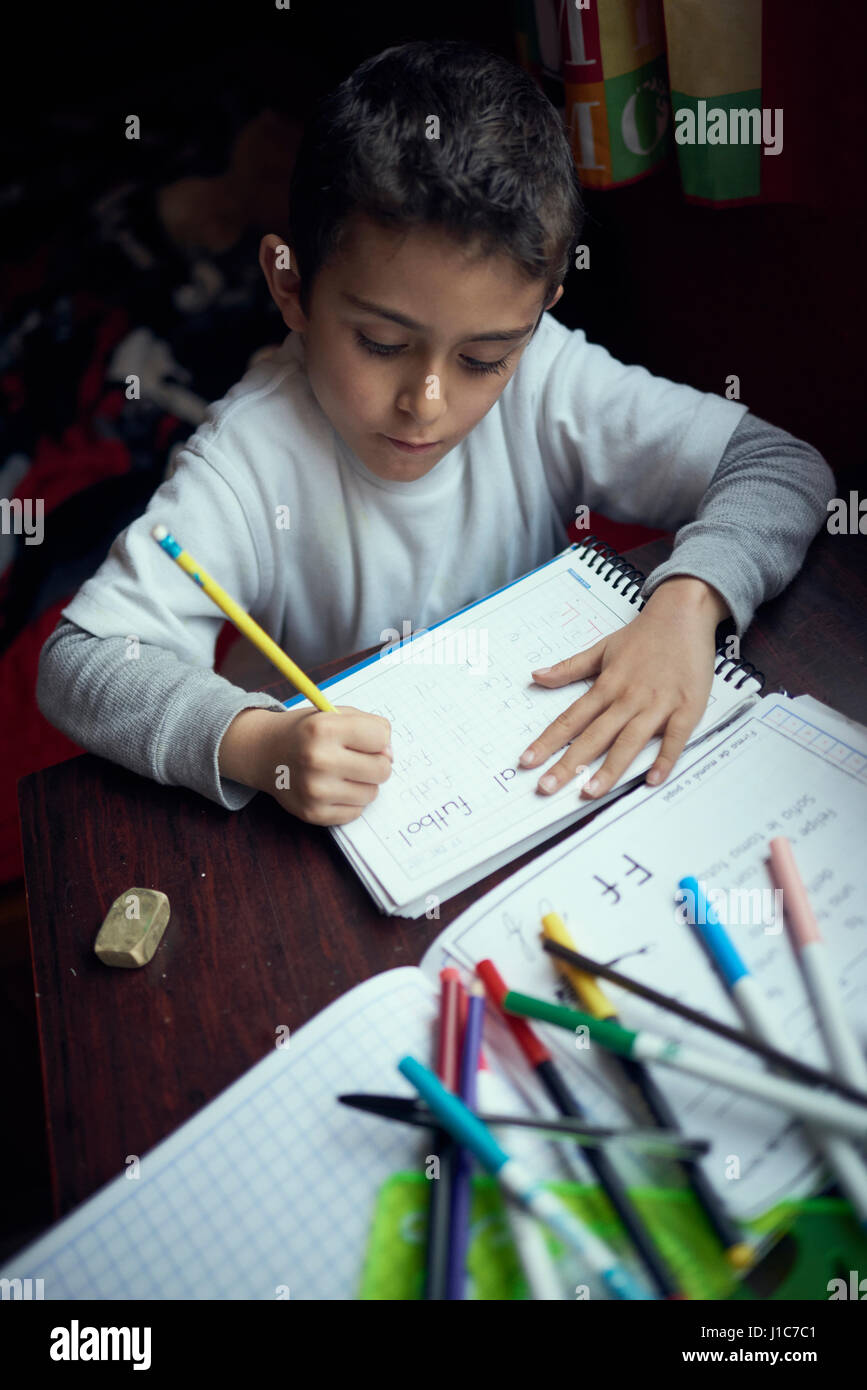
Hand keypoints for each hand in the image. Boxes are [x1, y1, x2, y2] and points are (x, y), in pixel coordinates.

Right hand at [220, 704, 392, 824]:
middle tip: (357, 758)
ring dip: (363, 783)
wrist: (265, 753)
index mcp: (324, 729)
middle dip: (375, 762)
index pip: (381, 737)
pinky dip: (350, 801)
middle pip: (382, 769)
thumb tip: (390, 756)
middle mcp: (318, 760)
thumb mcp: (333, 714)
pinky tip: (333, 788)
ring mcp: (315, 791)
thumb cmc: (307, 732)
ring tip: (342, 773)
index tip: (365, 739)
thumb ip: (369, 726)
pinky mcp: (314, 813)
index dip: (378, 738)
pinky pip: (356, 811)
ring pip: (372, 793)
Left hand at [517, 577, 728, 798]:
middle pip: (593, 736)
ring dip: (609, 768)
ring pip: (629, 741)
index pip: (570, 719)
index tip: (528, 761)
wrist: (684, 612)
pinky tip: (651, 779)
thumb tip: (537, 676)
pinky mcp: (687, 707)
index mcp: (607, 685)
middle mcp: (628, 698)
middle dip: (568, 764)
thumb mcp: (602, 647)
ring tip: (590, 791)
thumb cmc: (644, 634)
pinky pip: (675, 738)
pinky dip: (665, 758)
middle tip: (546, 788)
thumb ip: (570, 667)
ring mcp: (657, 704)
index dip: (547, 742)